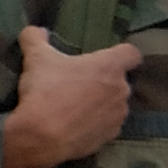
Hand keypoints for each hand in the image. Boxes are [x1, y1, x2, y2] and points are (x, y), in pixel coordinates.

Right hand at [0, 26, 133, 167]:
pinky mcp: (110, 136)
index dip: (121, 54)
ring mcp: (118, 115)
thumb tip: (35, 30)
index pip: (132, 53)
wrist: (41, 136)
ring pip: (115, 105)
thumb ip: (35, 39)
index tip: (106, 58)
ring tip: (76, 109)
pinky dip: (96, 125)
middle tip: (79, 85)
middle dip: (104, 82)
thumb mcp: (35, 59)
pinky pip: (107, 126)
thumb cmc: (45, 91)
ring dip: (101, 104)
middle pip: (120, 81)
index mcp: (109, 66)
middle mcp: (121, 90)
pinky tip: (76, 126)